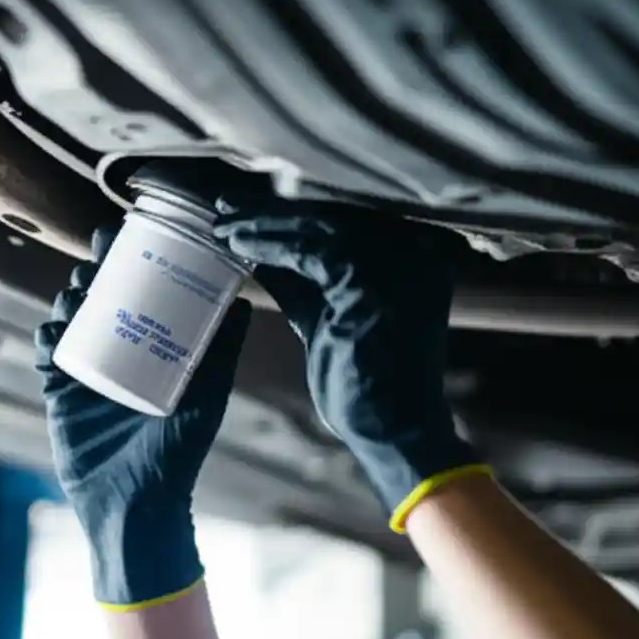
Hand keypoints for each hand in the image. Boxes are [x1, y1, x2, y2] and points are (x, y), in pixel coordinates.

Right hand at [34, 228, 252, 608]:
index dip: (126, 262)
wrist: (139, 501)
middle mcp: (115, 353)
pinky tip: (54, 330)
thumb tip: (243, 300)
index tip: (125, 234)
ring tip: (79, 291)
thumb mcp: (208, 396)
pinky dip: (47, 339)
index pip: (135, 293)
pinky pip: (48, 357)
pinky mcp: (60, 394)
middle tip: (97, 256)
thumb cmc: (178, 451)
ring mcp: (85, 372)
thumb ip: (224, 351)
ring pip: (69, 320)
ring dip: (68, 299)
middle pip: (97, 299)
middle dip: (92, 272)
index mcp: (147, 348)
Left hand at [213, 198, 485, 532]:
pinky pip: (308, 252)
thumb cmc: (366, 383)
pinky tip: (240, 244)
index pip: (342, 222)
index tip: (247, 210)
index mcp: (414, 258)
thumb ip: (305, 285)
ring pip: (315, 227)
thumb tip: (264, 255)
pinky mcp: (369, 283)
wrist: (394, 430)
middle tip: (225, 208)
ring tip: (223, 225)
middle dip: (271, 212)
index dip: (290, 213)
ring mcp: (397, 264)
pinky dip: (270, 245)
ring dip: (263, 224)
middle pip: (329, 216)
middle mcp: (414, 251)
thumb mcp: (329, 319)